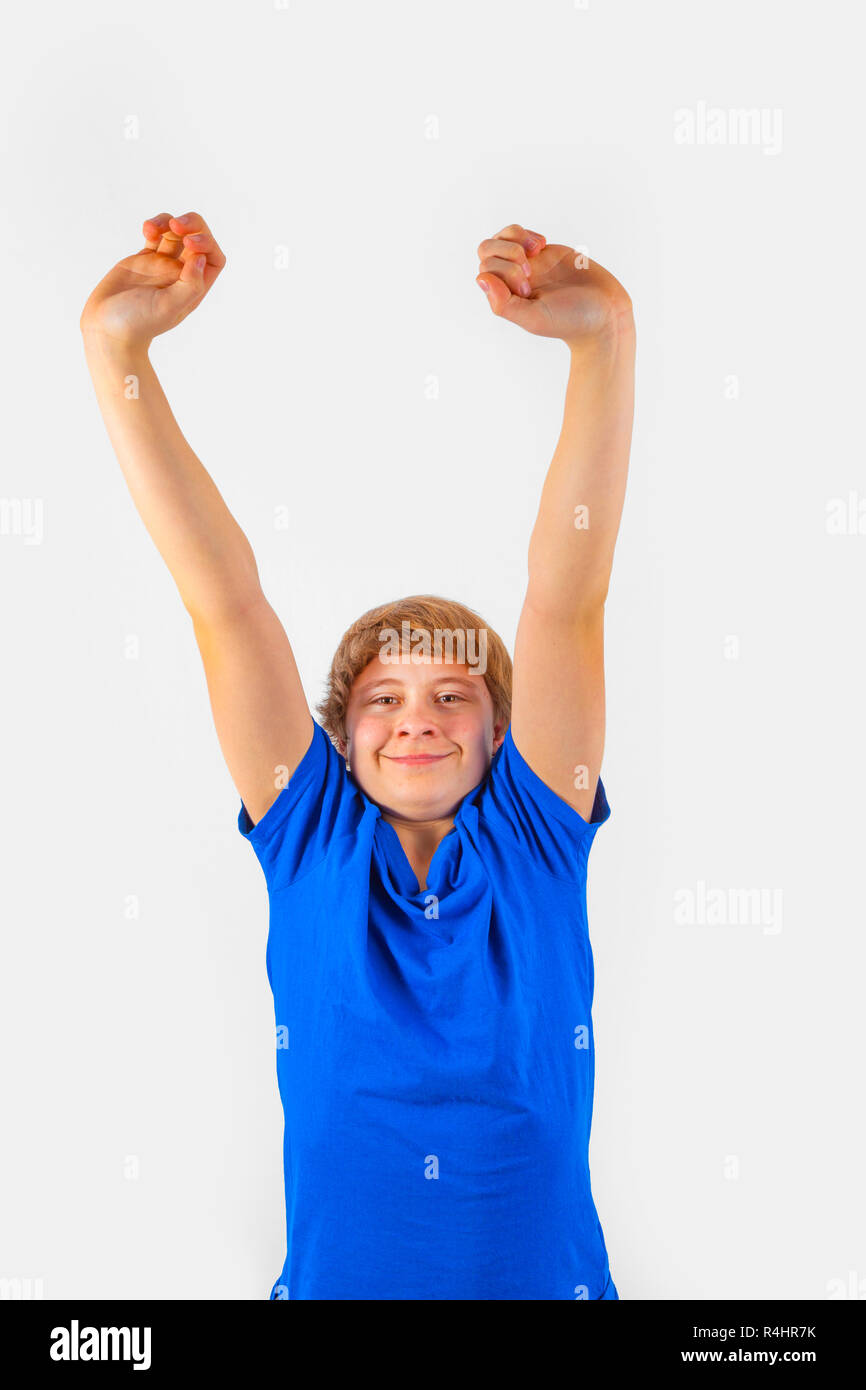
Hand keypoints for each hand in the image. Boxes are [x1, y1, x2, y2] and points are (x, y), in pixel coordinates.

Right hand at [80, 212, 226, 348]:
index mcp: (193, 287)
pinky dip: (154, 226)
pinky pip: (156, 234)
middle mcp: (181, 274)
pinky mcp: (144, 259)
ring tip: (151, 229)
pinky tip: (146, 229)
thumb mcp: (167, 307)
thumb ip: (189, 284)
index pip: (213, 258)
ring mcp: (162, 265)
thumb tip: (200, 257)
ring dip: (168, 222)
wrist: (107, 327)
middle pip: (197, 239)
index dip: (207, 243)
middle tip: (176, 225)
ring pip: (175, 233)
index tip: (189, 243)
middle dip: (191, 225)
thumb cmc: (137, 323)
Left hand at [475, 223, 632, 348]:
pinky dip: (526, 234)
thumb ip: (504, 304)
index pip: (486, 270)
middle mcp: (512, 281)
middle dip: (507, 253)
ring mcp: (527, 264)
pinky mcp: (543, 252)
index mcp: (506, 298)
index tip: (528, 289)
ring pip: (501, 238)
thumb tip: (480, 278)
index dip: (504, 272)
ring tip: (535, 250)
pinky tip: (542, 245)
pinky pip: (519, 234)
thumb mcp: (534, 318)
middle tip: (530, 270)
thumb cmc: (570, 321)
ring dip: (514, 238)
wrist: (605, 312)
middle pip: (487, 250)